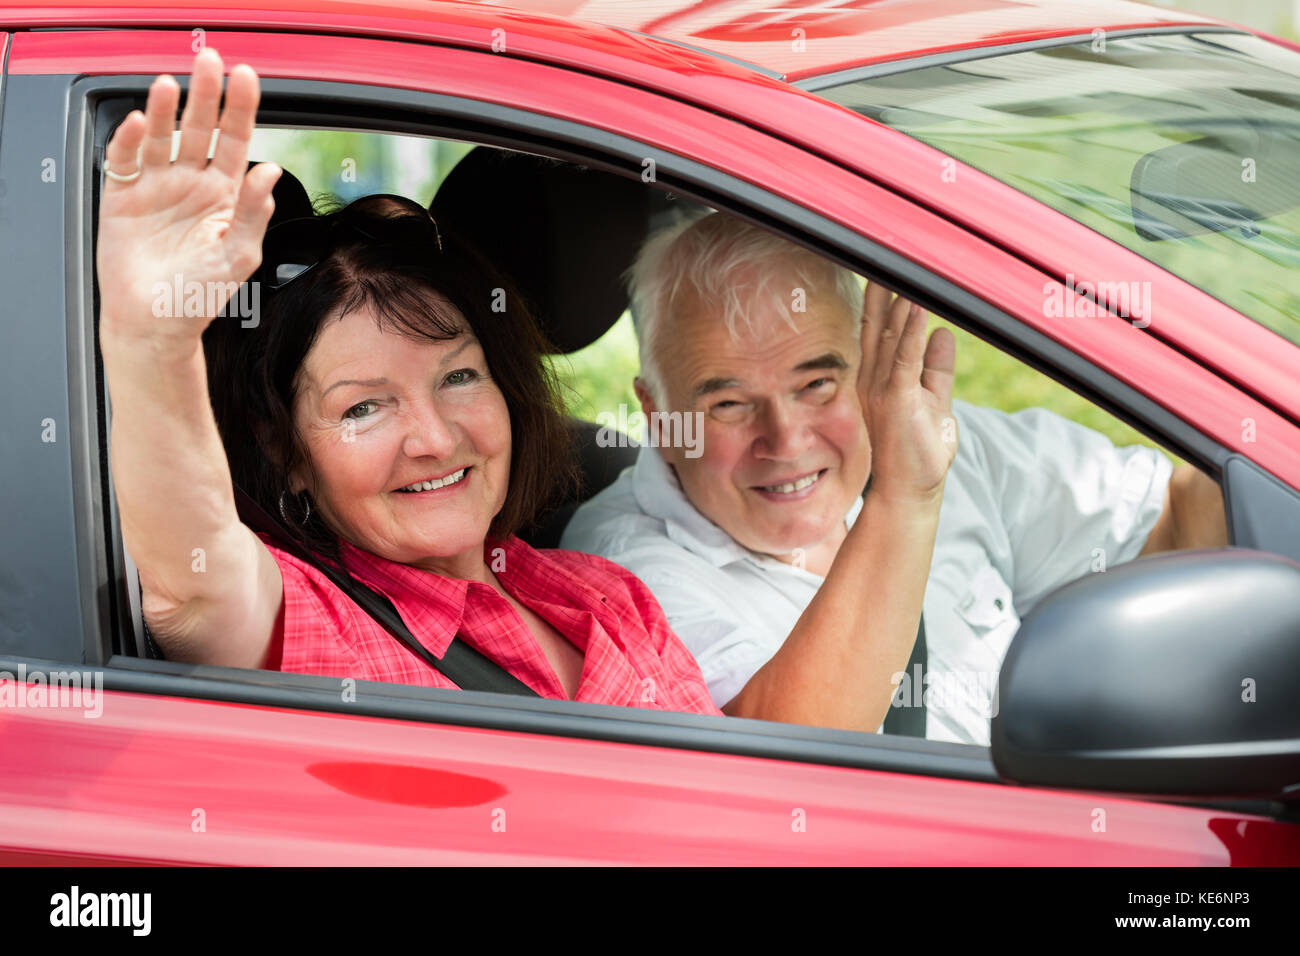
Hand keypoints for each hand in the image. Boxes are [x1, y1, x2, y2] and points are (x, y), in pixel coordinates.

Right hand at [97, 48, 279, 351]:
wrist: (156, 323)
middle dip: (205, 95)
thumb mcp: (238, 257)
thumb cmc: (201, 295)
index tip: (245, 77)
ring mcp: (157, 187)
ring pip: (161, 137)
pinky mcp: (123, 197)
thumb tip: (270, 171)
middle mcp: (191, 184)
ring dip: (164, 110)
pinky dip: (129, 141)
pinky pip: (125, 161)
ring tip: (169, 86)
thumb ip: (254, 214)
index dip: (241, 108)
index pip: (236, 141)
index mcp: (225, 195)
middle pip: (199, 128)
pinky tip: (138, 123)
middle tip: (207, 61)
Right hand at [856, 282, 957, 504]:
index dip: (881, 298)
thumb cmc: (919, 451)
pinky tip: (916, 306)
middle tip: (885, 250)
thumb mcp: (934, 401)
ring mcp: (883, 389)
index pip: (879, 329)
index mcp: (882, 378)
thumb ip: (937, 368)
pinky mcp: (897, 400)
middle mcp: (876, 379)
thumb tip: (944, 333)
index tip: (886, 267)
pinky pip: (905, 359)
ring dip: (899, 301)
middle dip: (882, 289)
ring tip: (906, 267)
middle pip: (878, 324)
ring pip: (892, 335)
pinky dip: (912, 331)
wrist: (909, 490)